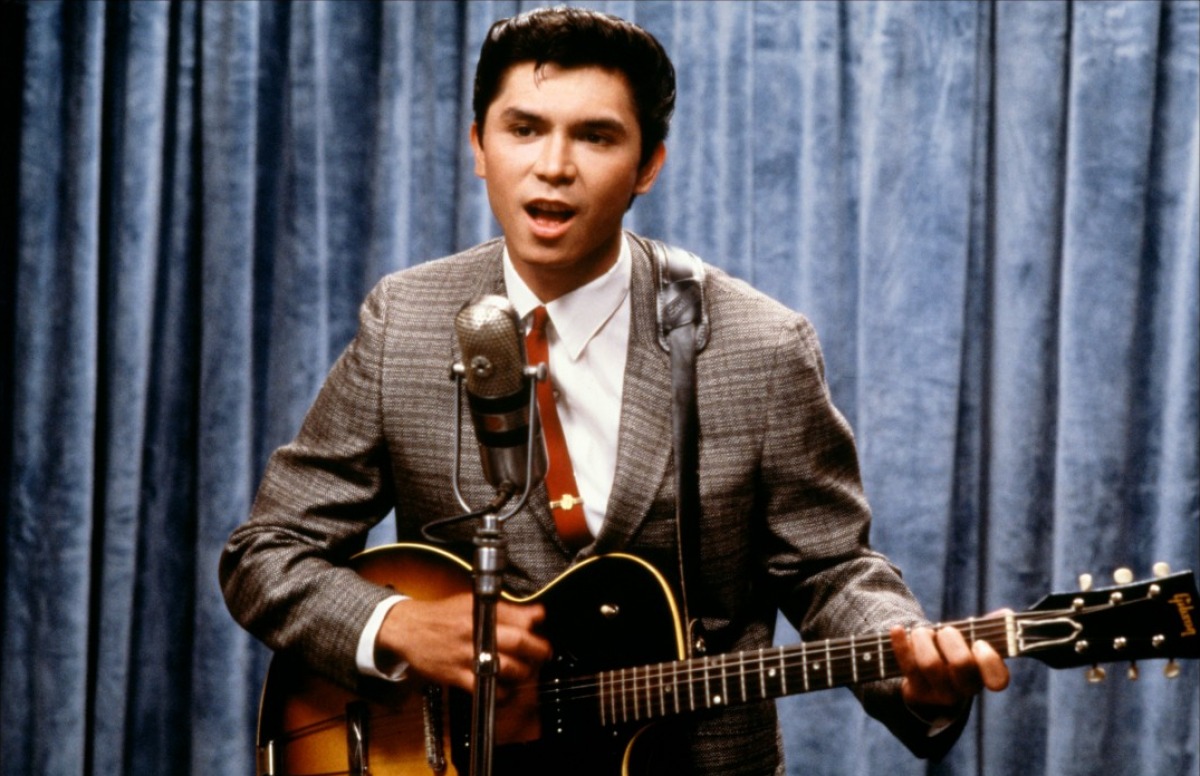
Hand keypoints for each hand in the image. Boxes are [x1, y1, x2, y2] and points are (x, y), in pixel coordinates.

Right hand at [376, 592, 551, 700]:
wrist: (409, 629)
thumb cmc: (441, 616)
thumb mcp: (472, 602)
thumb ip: (505, 609)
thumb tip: (536, 614)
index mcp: (481, 611)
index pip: (520, 617)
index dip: (537, 625)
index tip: (541, 629)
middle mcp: (476, 632)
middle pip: (520, 642)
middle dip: (539, 650)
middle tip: (544, 653)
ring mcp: (468, 655)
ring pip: (509, 668)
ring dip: (524, 672)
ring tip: (525, 670)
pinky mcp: (458, 676)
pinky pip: (487, 689)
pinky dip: (502, 693)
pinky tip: (506, 689)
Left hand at [890, 619, 1010, 720]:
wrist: (930, 688)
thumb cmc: (956, 656)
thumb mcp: (973, 644)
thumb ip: (990, 628)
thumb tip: (1006, 614)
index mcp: (984, 677)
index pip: (998, 679)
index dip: (989, 659)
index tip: (979, 643)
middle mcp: (965, 689)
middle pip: (961, 663)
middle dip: (950, 637)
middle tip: (944, 631)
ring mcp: (940, 694)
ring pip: (931, 664)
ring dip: (923, 638)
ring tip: (921, 633)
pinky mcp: (916, 693)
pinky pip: (907, 666)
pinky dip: (900, 643)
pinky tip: (897, 630)